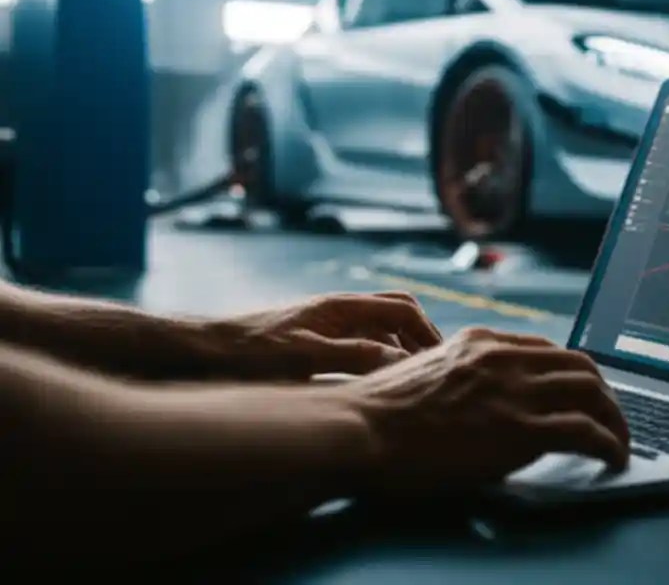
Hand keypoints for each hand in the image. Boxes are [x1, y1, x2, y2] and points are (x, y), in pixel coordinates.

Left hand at [205, 292, 442, 380]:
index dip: (427, 333)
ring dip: (400, 350)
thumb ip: (356, 357)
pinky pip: (361, 345)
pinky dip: (378, 360)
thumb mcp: (306, 358)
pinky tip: (376, 388)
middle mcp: (338, 310)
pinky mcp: (315, 342)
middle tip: (434, 369)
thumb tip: (404, 362)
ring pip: (380, 330)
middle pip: (397, 312)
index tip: (440, 363)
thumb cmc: (249, 353)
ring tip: (411, 382)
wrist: (203, 352)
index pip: (403, 308)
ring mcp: (327, 325)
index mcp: (341, 307)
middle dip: (420, 336)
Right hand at [342, 326, 629, 492]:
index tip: (581, 391)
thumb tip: (477, 401)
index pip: (546, 349)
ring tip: (621, 442)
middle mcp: (505, 358)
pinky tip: (614, 458)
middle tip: (610, 417)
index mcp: (481, 342)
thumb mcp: (423, 373)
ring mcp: (516, 390)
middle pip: (580, 365)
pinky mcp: (522, 427)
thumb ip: (459, 378)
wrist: (358, 427)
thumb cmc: (375, 413)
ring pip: (593, 391)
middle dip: (603, 392)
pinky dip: (609, 444)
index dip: (571, 373)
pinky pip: (586, 430)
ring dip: (615, 419)